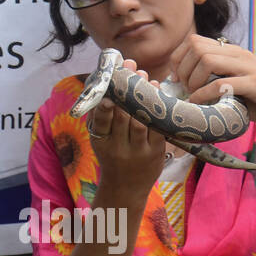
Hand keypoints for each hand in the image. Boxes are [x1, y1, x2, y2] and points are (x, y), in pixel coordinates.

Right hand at [87, 58, 165, 202]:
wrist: (125, 188)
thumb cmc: (110, 156)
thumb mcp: (98, 139)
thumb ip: (98, 115)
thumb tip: (101, 83)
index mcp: (100, 141)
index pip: (101, 122)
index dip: (104, 108)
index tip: (108, 94)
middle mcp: (118, 148)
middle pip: (123, 116)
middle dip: (128, 90)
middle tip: (131, 67)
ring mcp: (138, 151)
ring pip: (141, 120)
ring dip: (144, 96)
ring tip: (145, 76)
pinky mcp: (155, 153)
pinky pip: (158, 128)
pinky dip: (158, 109)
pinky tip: (157, 92)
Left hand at [168, 35, 255, 135]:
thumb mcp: (234, 85)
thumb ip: (214, 80)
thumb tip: (182, 86)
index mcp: (233, 52)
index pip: (194, 41)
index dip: (179, 59)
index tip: (177, 79)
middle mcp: (240, 54)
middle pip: (196, 48)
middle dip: (183, 70)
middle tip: (185, 89)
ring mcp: (249, 67)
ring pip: (207, 60)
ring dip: (193, 80)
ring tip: (193, 95)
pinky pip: (221, 83)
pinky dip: (204, 94)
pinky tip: (200, 103)